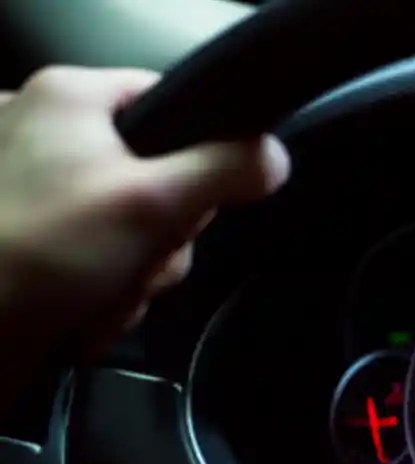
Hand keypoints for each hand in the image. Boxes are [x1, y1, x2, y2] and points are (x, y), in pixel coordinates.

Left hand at [0, 66, 288, 377]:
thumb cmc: (35, 254)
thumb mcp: (153, 203)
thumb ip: (226, 171)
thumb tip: (273, 157)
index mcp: (69, 99)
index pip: (172, 102)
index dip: (202, 154)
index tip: (194, 196)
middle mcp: (49, 135)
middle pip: (165, 179)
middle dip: (164, 237)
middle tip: (140, 251)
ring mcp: (40, 194)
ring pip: (140, 231)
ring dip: (139, 275)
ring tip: (103, 288)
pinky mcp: (38, 246)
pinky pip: (107, 262)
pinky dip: (106, 294)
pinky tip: (85, 307)